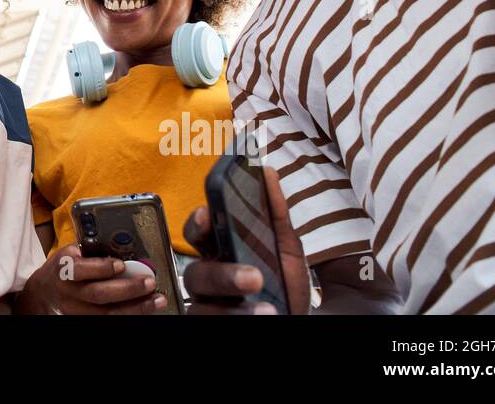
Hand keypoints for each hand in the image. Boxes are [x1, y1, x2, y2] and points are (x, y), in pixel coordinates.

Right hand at [18, 244, 165, 314]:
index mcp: (64, 269)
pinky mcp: (82, 322)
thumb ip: (92, 250)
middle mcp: (68, 293)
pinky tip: (143, 312)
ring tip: (156, 300)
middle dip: (128, 289)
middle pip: (99, 294)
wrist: (41, 294)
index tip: (121, 264)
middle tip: (150, 282)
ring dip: (136, 308)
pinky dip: (128, 318)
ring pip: (107, 314)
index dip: (102, 268)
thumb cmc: (62, 269)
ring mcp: (75, 312)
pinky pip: (108, 323)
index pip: (81, 270)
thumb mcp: (70, 253)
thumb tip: (125, 243)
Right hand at [182, 167, 309, 313]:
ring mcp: (208, 305)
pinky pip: (209, 322)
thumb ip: (275, 214)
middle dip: (223, 274)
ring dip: (235, 307)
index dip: (197, 224)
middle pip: (196, 272)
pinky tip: (263, 316)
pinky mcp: (211, 323)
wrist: (297, 318)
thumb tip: (267, 171)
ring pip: (202, 304)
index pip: (198, 233)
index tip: (208, 215)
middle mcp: (208, 277)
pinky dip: (237, 320)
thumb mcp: (286, 249)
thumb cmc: (284, 284)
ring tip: (268, 310)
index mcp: (219, 250)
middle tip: (255, 277)